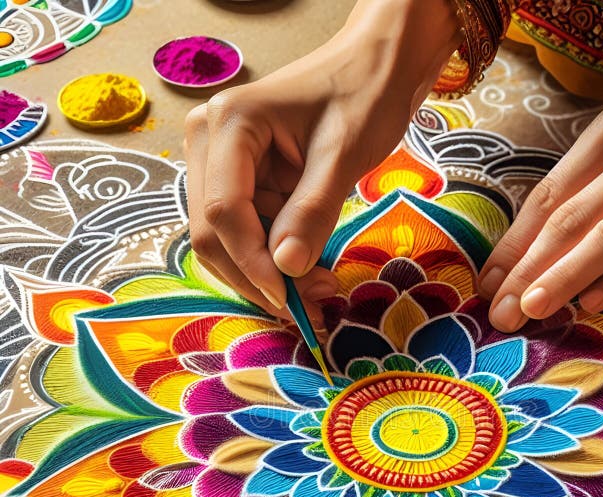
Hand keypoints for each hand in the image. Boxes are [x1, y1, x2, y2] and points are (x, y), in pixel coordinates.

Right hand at [184, 0, 459, 322]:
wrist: (377, 67)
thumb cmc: (363, 94)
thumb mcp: (343, 154)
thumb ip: (312, 212)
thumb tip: (286, 270)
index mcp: (228, 124)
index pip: (223, 211)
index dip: (253, 263)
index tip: (291, 300)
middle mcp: (212, 143)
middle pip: (214, 234)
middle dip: (258, 278)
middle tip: (310, 308)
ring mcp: (224, 165)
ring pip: (229, 243)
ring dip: (268, 277)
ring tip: (320, 293)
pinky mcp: (245, 183)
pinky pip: (251, 234)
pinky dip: (277, 261)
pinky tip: (312, 274)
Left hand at [478, 85, 602, 330]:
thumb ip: (583, 187)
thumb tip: (527, 250)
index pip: (549, 195)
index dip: (515, 243)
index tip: (488, 283)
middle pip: (573, 219)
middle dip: (529, 270)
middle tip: (501, 312)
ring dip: (567, 277)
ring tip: (533, 309)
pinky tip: (593, 303)